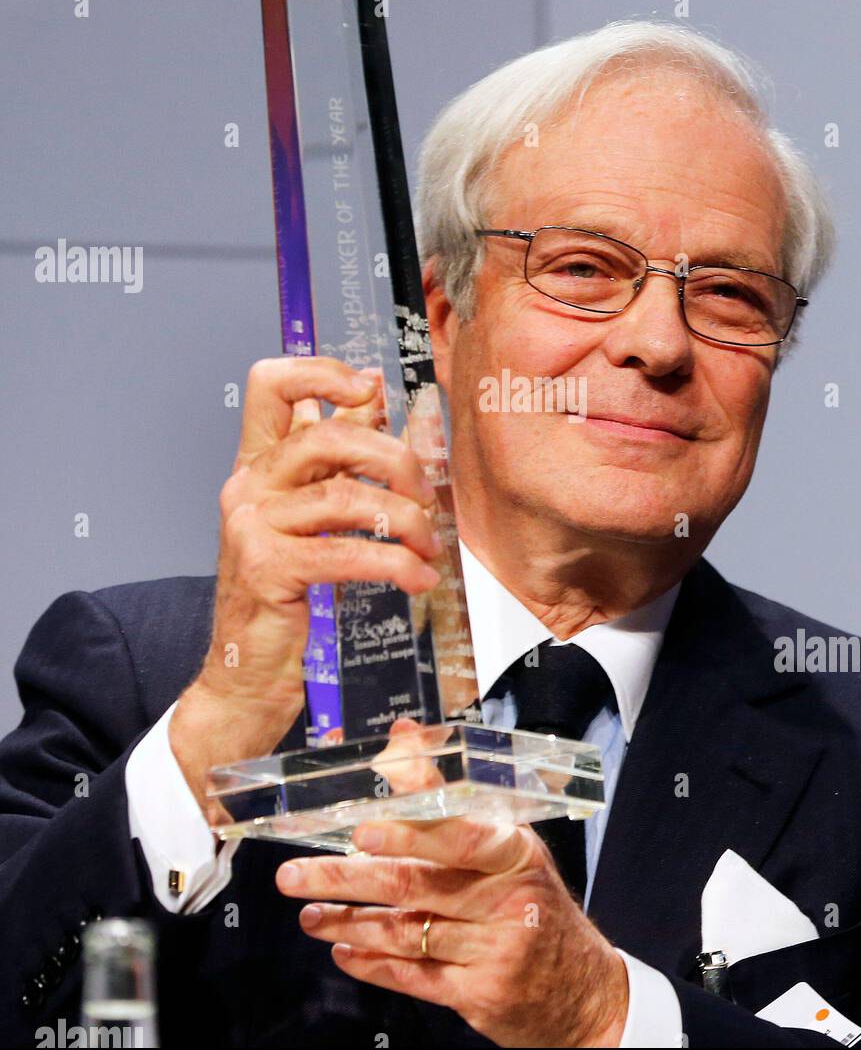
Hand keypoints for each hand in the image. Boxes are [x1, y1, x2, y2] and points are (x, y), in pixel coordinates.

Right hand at [170, 356, 443, 816]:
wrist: (243, 677)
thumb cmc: (285, 597)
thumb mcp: (312, 520)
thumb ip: (338, 464)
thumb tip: (374, 399)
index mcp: (257, 465)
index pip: (270, 385)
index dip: (321, 371)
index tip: (370, 387)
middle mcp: (248, 487)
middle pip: (325, 436)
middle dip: (392, 459)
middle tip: (424, 494)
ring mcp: (253, 527)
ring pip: (345, 497)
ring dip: (404, 520)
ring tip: (429, 545)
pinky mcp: (268, 570)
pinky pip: (347, 552)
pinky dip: (395, 563)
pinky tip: (417, 578)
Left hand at [275, 803, 629, 1047]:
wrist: (584, 992)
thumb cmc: (535, 905)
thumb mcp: (510, 847)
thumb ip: (451, 797)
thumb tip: (401, 739)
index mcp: (514, 852)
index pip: (460, 835)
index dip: (410, 833)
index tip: (362, 829)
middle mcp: (506, 899)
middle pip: (415, 885)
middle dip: (346, 879)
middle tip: (294, 875)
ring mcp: (494, 951)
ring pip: (405, 932)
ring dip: (348, 922)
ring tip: (308, 912)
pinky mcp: (479, 995)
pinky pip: (414, 976)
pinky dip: (373, 964)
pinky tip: (342, 950)